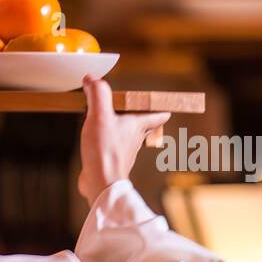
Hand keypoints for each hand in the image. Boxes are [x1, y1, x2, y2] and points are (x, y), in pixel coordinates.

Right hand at [77, 75, 169, 204]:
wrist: (101, 182)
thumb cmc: (105, 151)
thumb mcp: (100, 115)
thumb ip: (98, 94)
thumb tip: (92, 78)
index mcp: (136, 125)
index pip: (155, 115)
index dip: (161, 109)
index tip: (168, 108)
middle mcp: (134, 139)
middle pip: (144, 126)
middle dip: (144, 119)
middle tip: (145, 112)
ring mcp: (124, 151)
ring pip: (129, 137)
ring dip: (125, 129)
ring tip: (116, 121)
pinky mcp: (112, 161)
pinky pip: (113, 148)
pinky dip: (109, 141)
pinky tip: (98, 140)